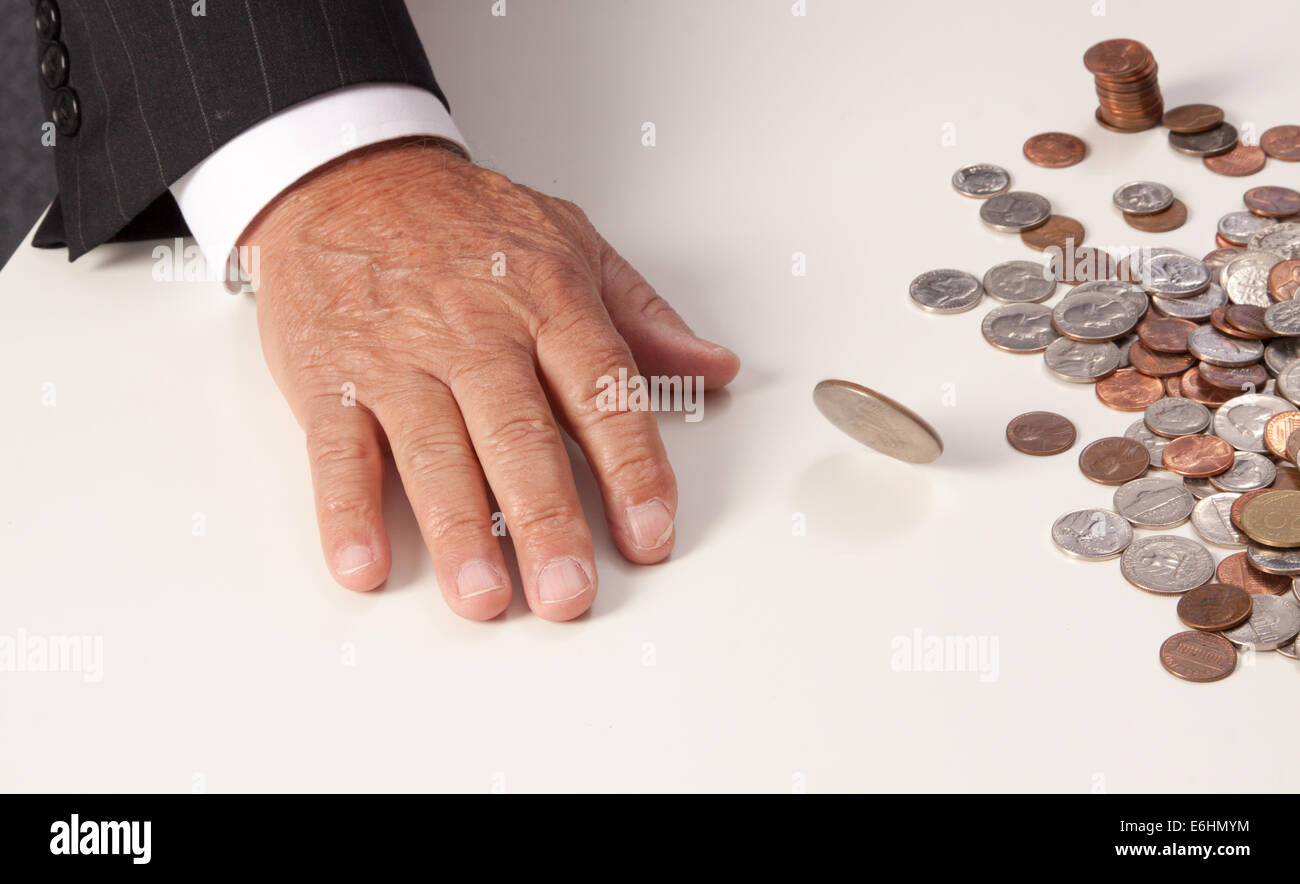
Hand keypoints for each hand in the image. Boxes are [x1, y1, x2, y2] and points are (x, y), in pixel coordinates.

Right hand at [242, 139, 739, 620]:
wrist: (347, 176)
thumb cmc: (462, 220)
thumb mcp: (572, 242)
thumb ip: (645, 316)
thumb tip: (715, 366)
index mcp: (547, 301)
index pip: (603, 391)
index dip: (631, 467)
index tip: (650, 532)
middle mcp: (475, 333)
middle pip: (520, 435)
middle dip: (547, 520)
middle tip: (567, 592)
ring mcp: (399, 358)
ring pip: (434, 450)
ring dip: (459, 529)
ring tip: (483, 595)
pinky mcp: (331, 378)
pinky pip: (338, 449)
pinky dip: (346, 510)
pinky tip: (364, 562)